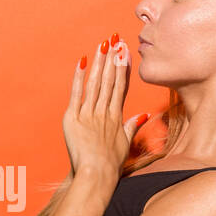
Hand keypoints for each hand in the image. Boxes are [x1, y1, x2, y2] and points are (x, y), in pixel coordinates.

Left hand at [63, 35, 148, 175]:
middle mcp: (104, 112)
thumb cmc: (110, 164)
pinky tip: (83, 62)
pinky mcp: (73, 118)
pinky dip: (79, 78)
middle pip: (109, 81)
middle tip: (116, 40)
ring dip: (100, 63)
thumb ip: (132, 126)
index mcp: (116, 117)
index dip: (122, 68)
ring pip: (95, 83)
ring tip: (104, 45)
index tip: (125, 52)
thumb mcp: (124, 143)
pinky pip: (76, 94)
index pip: (120, 87)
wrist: (96, 175)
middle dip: (113, 59)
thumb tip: (142, 115)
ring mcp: (88, 114)